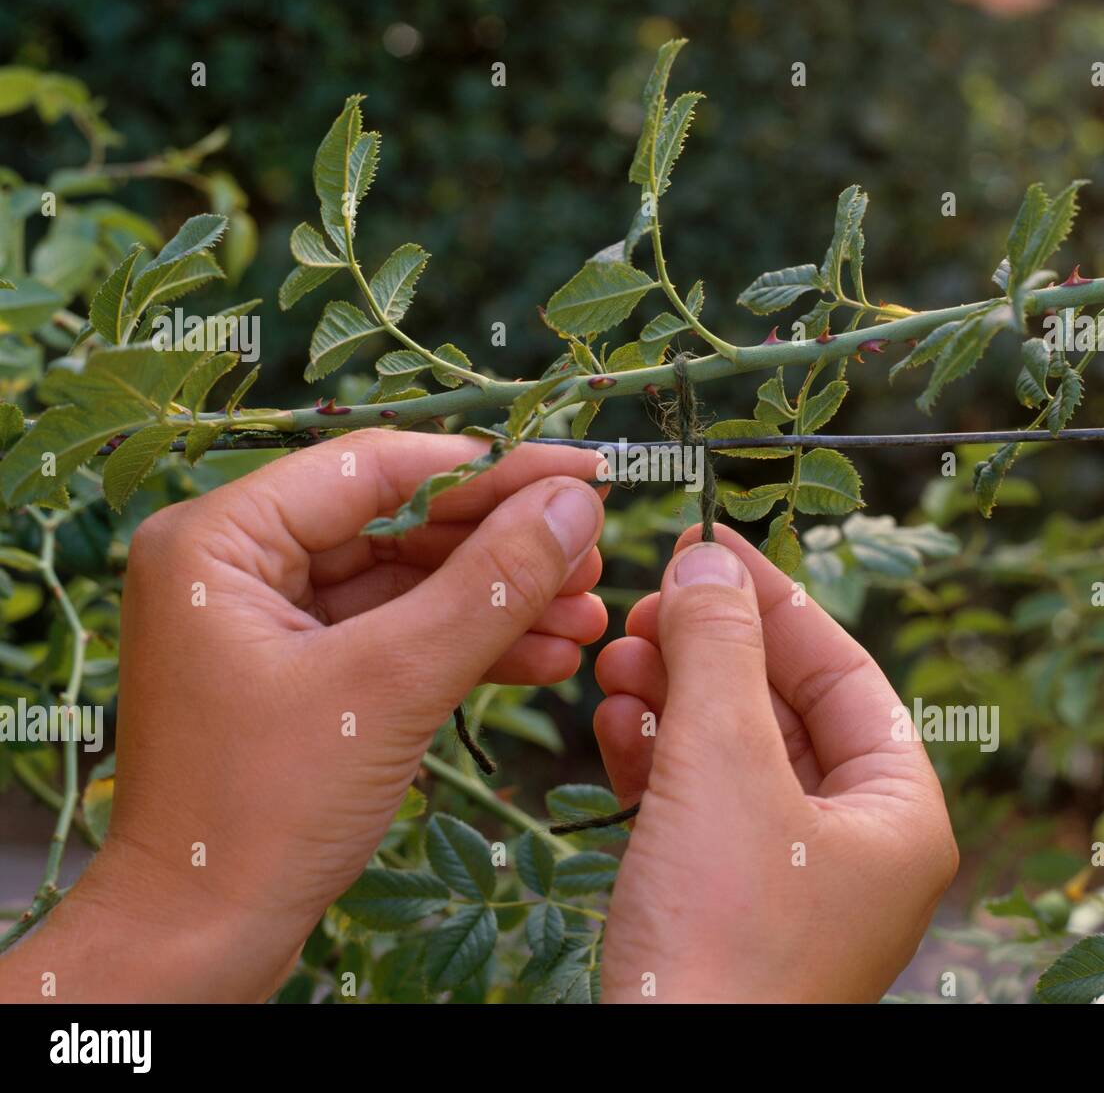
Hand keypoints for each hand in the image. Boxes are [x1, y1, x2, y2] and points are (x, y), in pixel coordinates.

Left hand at [0, 431, 605, 1002]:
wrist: (199, 946)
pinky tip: (546, 657)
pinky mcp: (299, 674)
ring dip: (497, 600)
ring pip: (405, 584)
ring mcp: (267, 623)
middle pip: (397, 524)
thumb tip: (575, 504)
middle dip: (502, 546)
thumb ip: (490, 585)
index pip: (376, 468)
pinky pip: (393, 636)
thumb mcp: (392, 685)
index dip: (490, 469)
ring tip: (587, 615)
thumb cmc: (263, 814)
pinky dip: (464, 645)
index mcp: (221, 539)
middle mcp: (237, 565)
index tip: (580, 468)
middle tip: (593, 551)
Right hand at [593, 524, 956, 1002]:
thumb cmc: (722, 935)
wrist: (662, 1079)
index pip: (843, 673)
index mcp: (897, 814)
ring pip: (731, 755)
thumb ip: (718, 653)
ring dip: (673, 699)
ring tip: (615, 664)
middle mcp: (854, 846)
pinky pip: (697, 806)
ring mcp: (787, 879)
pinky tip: (612, 726)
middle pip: (781, 709)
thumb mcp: (722, 766)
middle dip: (709, 653)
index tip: (710, 548)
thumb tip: (705, 563)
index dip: (776, 602)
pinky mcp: (724, 903)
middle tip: (645, 609)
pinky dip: (655, 758)